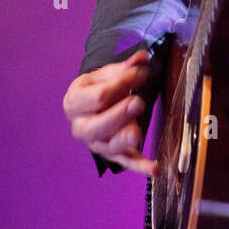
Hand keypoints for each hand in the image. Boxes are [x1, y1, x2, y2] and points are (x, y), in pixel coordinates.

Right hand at [63, 50, 157, 175]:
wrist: (88, 105)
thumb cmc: (96, 88)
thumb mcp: (105, 74)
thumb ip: (124, 67)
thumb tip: (142, 58)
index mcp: (74, 102)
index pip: (97, 96)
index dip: (120, 84)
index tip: (141, 73)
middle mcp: (81, 127)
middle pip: (96, 127)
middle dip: (118, 115)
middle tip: (138, 102)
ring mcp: (95, 143)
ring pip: (108, 148)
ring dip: (124, 141)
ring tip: (138, 133)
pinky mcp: (112, 154)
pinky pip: (125, 162)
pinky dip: (140, 166)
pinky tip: (154, 169)